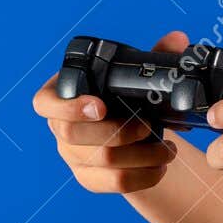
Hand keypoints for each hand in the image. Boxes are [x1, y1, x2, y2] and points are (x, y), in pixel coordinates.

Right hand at [32, 30, 184, 193]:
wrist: (134, 134)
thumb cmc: (126, 98)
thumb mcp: (136, 77)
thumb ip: (155, 56)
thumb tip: (178, 39)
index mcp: (62, 96)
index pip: (44, 104)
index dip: (68, 107)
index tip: (100, 106)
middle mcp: (60, 128)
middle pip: (75, 136)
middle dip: (119, 131)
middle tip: (150, 126)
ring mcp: (73, 156)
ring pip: (101, 161)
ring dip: (142, 155)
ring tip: (169, 148)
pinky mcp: (90, 179)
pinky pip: (114, 183)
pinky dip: (144, 176)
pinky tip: (161, 167)